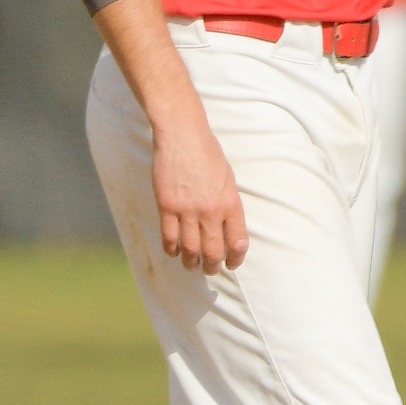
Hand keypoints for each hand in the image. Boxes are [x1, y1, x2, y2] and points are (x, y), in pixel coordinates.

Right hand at [151, 119, 248, 271]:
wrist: (182, 135)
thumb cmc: (207, 152)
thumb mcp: (227, 179)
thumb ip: (228, 204)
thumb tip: (225, 227)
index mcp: (231, 203)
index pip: (238, 242)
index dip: (235, 258)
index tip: (231, 263)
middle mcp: (211, 211)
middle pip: (213, 252)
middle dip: (211, 266)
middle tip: (209, 269)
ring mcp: (188, 210)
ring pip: (190, 249)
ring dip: (191, 262)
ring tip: (191, 265)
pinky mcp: (167, 206)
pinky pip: (169, 237)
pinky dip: (172, 249)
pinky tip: (174, 252)